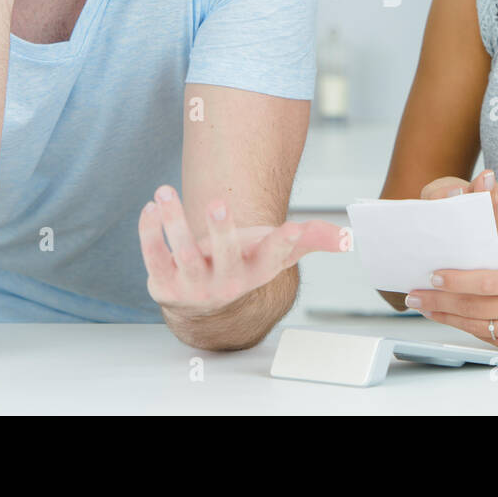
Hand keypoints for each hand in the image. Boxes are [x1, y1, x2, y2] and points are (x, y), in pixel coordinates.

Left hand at [138, 185, 344, 318]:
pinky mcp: (162, 283)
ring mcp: (191, 285)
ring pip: (182, 253)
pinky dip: (149, 232)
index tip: (292, 228)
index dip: (284, 243)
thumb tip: (348, 238)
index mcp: (255, 272)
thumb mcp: (276, 253)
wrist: (204, 304)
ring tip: (164, 192)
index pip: (273, 258)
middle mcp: (224, 282)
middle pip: (223, 256)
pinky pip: (153, 256)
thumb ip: (312, 239)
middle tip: (218, 204)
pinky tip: (150, 207)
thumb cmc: (243, 264)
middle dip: (221, 231)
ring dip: (173, 221)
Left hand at [404, 265, 497, 353]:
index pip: (484, 283)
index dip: (455, 281)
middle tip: (414, 294)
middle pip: (473, 307)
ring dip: (447, 316)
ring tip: (425, 307)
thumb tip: (466, 279)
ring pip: (476, 325)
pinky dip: (469, 328)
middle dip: (439, 301)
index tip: (432, 276)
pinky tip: (452, 320)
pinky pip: (491, 338)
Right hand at [419, 168, 497, 253]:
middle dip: (490, 188)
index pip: (484, 212)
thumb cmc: (446, 204)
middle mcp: (496, 249)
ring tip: (489, 197)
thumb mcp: (435, 196)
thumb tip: (457, 191)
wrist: (463, 213)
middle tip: (478, 191)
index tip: (471, 183)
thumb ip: (442, 195)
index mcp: (472, 245)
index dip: (480, 190)